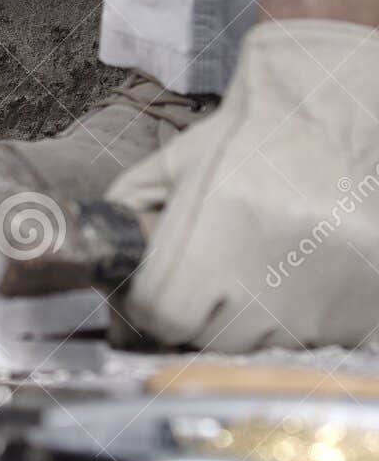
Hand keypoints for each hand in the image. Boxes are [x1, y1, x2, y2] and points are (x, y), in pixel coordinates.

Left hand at [107, 20, 378, 349]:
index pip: (160, 315)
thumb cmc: (244, 141)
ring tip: (264, 261)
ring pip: (264, 341)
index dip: (150, 302)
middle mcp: (266, 280)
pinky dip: (306, 314)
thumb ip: (124, 218)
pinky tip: (303, 269)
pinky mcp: (366, 309)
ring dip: (254, 315)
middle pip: (210, 337)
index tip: (160, 285)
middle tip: (216, 267)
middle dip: (201, 310)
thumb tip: (107, 276)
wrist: (332, 118)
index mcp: (209, 242)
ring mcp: (322, 302)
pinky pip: (320, 338)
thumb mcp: (167, 169)